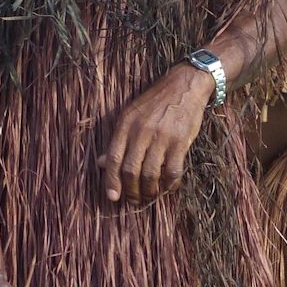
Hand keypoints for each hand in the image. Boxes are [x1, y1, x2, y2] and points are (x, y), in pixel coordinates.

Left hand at [100, 65, 213, 203]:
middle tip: (134, 201)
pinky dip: (170, 184)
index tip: (113, 197)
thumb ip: (117, 140)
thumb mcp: (131, 115)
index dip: (111, 181)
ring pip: (151, 174)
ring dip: (149, 191)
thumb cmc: (155, 102)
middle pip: (131, 170)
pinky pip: (173, 171)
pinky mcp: (181, 141)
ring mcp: (162, 137)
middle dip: (131, 191)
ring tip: (150, 196)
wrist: (185, 85)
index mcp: (126, 124)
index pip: (114, 159)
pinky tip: (168, 187)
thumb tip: (101, 163)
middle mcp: (142, 131)